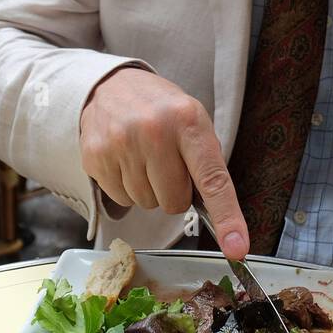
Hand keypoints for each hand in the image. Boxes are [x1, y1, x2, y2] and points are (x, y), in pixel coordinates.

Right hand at [80, 68, 248, 258]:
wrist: (112, 85)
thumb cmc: (161, 109)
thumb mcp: (192, 120)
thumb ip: (206, 163)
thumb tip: (221, 220)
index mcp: (188, 121)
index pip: (212, 179)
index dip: (227, 217)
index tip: (237, 247)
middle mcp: (154, 131)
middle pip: (175, 202)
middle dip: (174, 192)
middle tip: (167, 164)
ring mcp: (121, 144)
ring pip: (147, 203)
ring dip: (148, 189)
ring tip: (143, 157)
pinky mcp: (95, 156)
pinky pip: (121, 199)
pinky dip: (126, 187)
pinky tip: (124, 160)